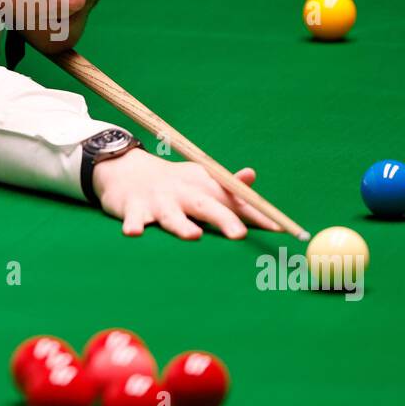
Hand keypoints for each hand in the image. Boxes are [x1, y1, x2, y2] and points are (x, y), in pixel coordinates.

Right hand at [91, 148, 280, 239]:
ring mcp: (157, 200)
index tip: (279, 229)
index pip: (234, 200)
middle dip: (223, 219)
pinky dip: (133, 225)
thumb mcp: (200, 181)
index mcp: (203, 185)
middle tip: (239, 235)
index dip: (256, 215)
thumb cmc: (173, 183)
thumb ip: (228, 187)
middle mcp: (183, 191)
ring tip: (193, 235)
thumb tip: (252, 177)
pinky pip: (133, 219)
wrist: (126, 170)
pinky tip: (134, 233)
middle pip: (206, 206)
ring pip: (171, 215)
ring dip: (181, 224)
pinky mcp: (132, 208)